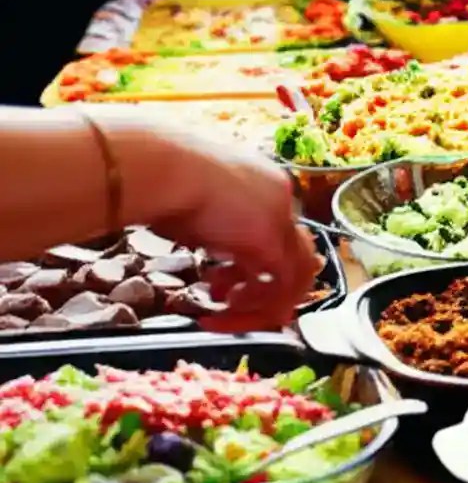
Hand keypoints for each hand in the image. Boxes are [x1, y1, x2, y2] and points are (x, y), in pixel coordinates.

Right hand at [142, 136, 316, 332]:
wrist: (157, 167)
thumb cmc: (156, 175)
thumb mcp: (189, 196)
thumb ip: (207, 218)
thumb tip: (199, 233)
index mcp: (263, 182)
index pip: (278, 229)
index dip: (253, 261)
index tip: (221, 278)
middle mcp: (280, 198)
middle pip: (295, 253)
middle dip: (267, 285)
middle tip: (233, 300)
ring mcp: (280, 219)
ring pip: (297, 274)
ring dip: (263, 302)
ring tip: (224, 311)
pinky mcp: (270, 242)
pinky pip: (280, 289)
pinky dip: (255, 310)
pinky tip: (221, 316)